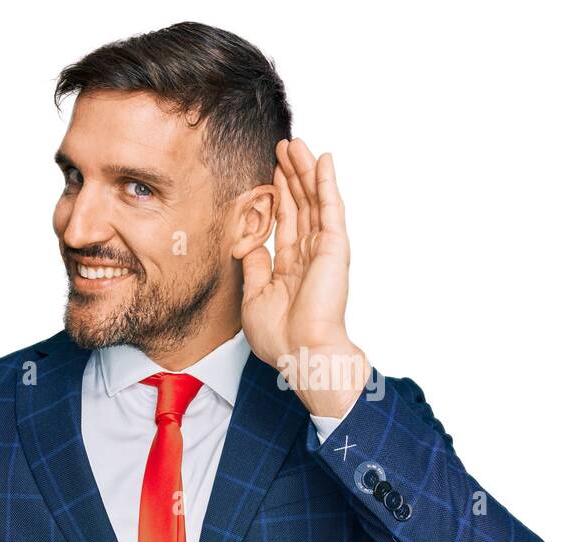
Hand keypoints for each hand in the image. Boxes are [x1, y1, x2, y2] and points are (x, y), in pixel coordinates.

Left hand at [240, 138, 369, 418]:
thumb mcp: (255, 298)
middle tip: (283, 146)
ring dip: (306, 170)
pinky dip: (327, 183)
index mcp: (292, 267)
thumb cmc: (281, 339)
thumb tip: (251, 246)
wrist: (303, 354)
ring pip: (314, 200)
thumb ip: (255, 268)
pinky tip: (324, 159)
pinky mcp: (335, 248)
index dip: (278, 195)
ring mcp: (324, 250)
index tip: (271, 171)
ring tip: (297, 143)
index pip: (285, 222)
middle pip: (300, 205)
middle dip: (292, 174)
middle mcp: (310, 255)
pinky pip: (330, 208)